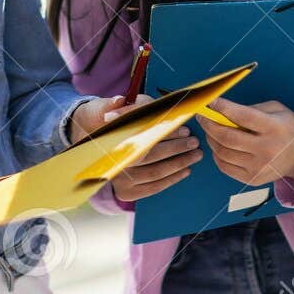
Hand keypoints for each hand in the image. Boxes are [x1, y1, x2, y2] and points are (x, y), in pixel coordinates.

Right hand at [73, 95, 201, 201]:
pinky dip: (172, 179)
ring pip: (155, 172)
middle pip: (151, 154)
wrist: (98, 154)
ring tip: (195, 155)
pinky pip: (154, 187)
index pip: (144, 135)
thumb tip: (126, 100)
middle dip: (177, 147)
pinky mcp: (126, 192)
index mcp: (113, 139)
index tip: (185, 129)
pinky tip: (185, 171)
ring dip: (179, 163)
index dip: (167, 132)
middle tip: (194, 142)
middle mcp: (115, 161)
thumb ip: (131, 107)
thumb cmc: (117, 130)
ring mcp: (120, 178)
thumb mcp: (120, 113)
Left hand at [197, 99, 293, 186]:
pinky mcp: (253, 179)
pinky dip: (216, 154)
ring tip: (210, 129)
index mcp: (273, 128)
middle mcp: (266, 149)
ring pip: (222, 152)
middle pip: (227, 137)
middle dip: (209, 124)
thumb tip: (219, 109)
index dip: (222, 107)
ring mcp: (259, 167)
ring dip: (210, 138)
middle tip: (202, 116)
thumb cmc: (285, 127)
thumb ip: (249, 109)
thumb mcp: (276, 110)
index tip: (209, 101)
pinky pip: (224, 166)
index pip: (242, 116)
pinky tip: (218, 145)